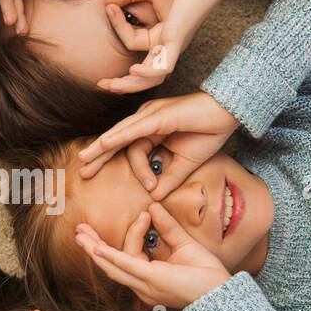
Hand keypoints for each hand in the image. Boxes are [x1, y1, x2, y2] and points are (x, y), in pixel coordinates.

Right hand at [75, 202, 230, 308]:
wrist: (220, 293)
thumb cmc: (206, 275)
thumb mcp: (183, 245)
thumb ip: (167, 227)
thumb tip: (153, 207)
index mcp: (149, 279)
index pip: (130, 255)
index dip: (133, 233)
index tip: (145, 214)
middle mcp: (143, 285)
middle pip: (111, 265)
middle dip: (93, 248)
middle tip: (78, 232)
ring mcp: (145, 284)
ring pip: (113, 266)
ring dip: (95, 250)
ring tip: (81, 236)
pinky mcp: (152, 279)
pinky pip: (127, 266)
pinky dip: (111, 256)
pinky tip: (98, 248)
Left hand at [76, 92, 239, 198]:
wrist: (228, 114)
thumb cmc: (208, 133)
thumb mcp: (185, 164)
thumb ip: (169, 179)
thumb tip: (156, 196)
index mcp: (152, 130)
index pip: (133, 151)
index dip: (140, 172)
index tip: (152, 188)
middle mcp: (147, 120)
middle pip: (118, 140)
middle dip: (99, 155)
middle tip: (82, 170)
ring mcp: (151, 115)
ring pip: (121, 133)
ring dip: (101, 147)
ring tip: (84, 158)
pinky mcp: (159, 115)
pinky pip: (135, 128)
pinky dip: (119, 136)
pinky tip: (104, 144)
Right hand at [102, 0, 232, 91]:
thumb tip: (107, 1)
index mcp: (160, 37)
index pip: (131, 40)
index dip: (117, 24)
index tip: (109, 5)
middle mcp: (166, 46)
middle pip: (143, 74)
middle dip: (122, 83)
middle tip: (101, 84)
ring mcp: (172, 46)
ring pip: (152, 77)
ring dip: (131, 85)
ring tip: (111, 86)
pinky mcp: (177, 41)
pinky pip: (164, 65)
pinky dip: (149, 72)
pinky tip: (133, 71)